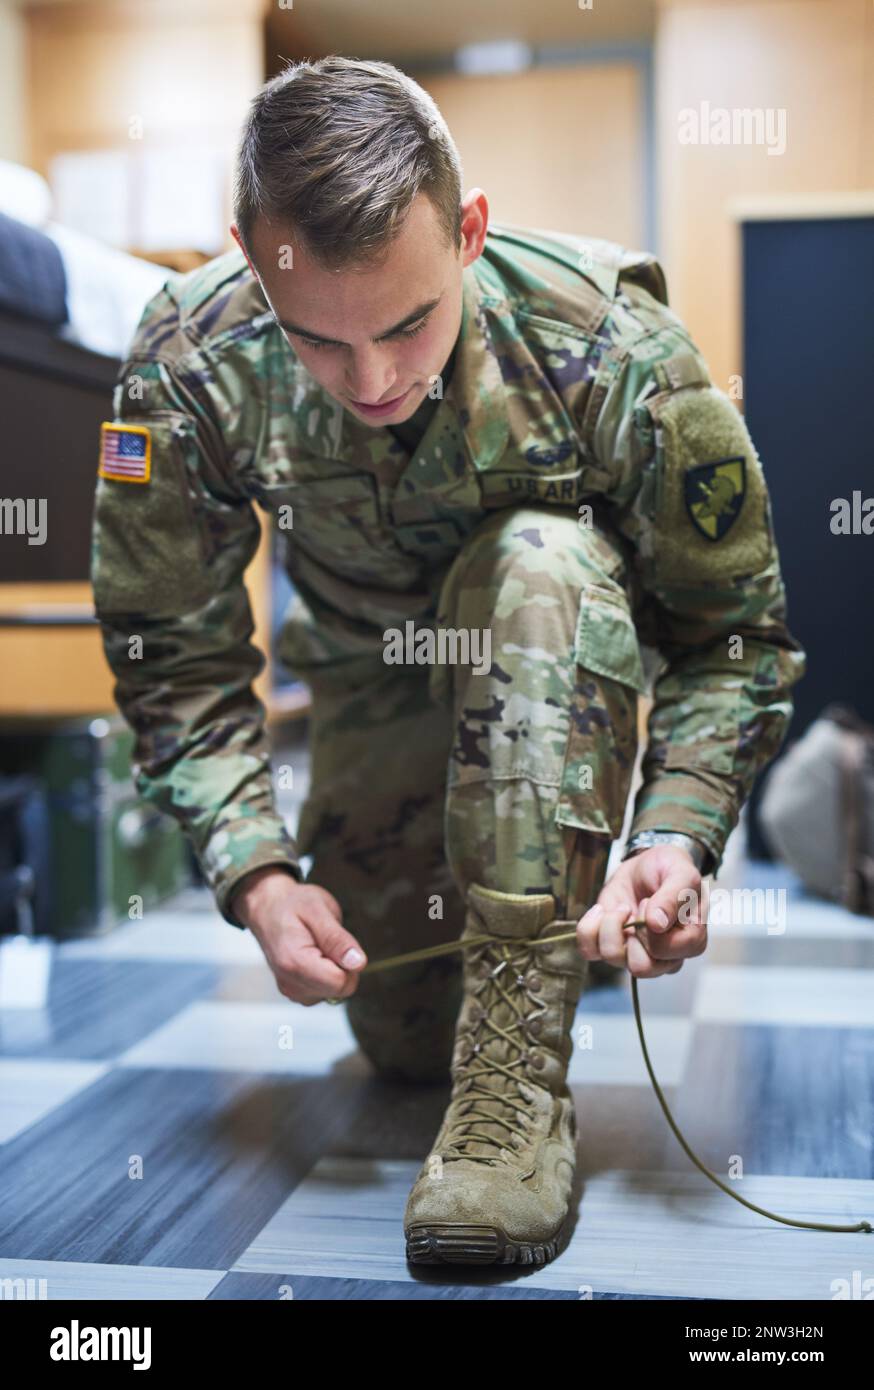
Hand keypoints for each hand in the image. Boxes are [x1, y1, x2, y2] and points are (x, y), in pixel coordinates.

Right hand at [230, 867, 366, 1005]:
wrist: (267, 907)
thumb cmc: (291, 904)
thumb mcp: (319, 910)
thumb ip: (338, 939)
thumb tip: (358, 963)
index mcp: (295, 963)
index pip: (341, 983)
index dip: (348, 961)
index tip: (335, 941)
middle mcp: (290, 983)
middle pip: (338, 990)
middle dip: (342, 966)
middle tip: (326, 940)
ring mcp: (291, 990)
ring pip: (333, 992)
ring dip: (334, 969)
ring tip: (317, 945)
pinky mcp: (294, 992)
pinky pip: (324, 991)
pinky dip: (325, 974)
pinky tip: (314, 954)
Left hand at [576, 845, 707, 977]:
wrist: (646, 865)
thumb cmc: (670, 869)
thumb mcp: (681, 873)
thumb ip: (674, 897)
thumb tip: (657, 924)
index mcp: (690, 942)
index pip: (666, 953)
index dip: (652, 928)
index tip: (651, 902)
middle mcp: (664, 957)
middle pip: (640, 967)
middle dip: (632, 929)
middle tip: (639, 904)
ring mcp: (636, 953)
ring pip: (612, 958)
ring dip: (610, 925)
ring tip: (622, 906)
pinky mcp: (611, 945)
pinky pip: (589, 950)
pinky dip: (589, 927)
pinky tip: (601, 909)